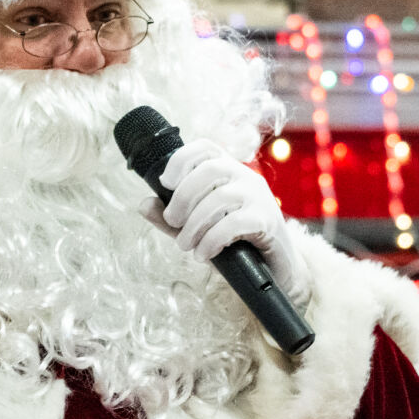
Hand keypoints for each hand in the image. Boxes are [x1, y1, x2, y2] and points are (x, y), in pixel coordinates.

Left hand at [142, 141, 304, 297]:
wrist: (275, 270)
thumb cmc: (235, 245)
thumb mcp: (198, 229)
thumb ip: (172, 218)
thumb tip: (143, 204)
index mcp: (229, 172)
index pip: (205, 147)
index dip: (181, 159)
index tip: (165, 183)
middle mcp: (246, 177)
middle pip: (210, 169)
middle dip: (183, 196)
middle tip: (173, 221)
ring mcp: (259, 197)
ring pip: (220, 197)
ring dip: (194, 225)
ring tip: (186, 245)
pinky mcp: (267, 220)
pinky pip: (233, 223)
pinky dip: (211, 240)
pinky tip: (203, 254)